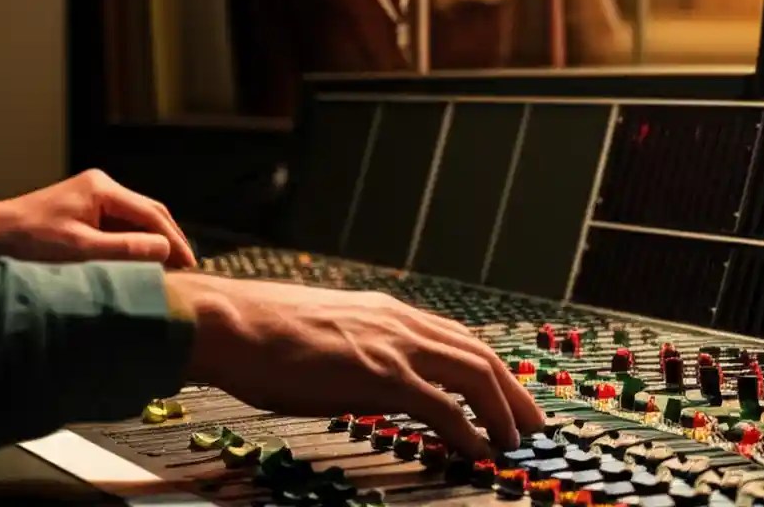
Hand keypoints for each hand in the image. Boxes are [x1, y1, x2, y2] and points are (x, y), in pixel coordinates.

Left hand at [0, 170, 195, 266]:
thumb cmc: (29, 241)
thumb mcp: (81, 249)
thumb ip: (125, 249)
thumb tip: (165, 250)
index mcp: (103, 189)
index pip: (152, 214)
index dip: (174, 241)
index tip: (189, 265)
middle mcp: (101, 186)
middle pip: (149, 211)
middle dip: (169, 239)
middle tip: (186, 268)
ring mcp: (92, 196)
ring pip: (136, 219)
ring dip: (152, 242)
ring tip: (167, 269)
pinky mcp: (84, 210)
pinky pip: (119, 224)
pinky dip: (134, 242)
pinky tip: (140, 262)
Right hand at [165, 272, 542, 458]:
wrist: (231, 324)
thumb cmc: (261, 333)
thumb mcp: (326, 336)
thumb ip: (361, 353)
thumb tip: (379, 386)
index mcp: (386, 312)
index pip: (456, 338)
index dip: (489, 368)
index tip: (506, 393)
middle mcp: (399, 322)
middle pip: (478, 354)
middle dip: (513, 391)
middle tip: (532, 424)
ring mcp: (393, 346)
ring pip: (473, 373)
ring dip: (501, 410)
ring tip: (515, 441)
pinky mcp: (381, 375)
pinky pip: (442, 407)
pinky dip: (467, 430)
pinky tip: (477, 451)